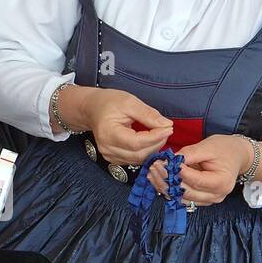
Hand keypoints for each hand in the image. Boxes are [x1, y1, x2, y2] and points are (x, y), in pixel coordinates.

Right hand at [57, 85, 171, 163]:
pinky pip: (134, 160)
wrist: (93, 109)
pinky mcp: (114, 159)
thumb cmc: (109, 102)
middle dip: (157, 143)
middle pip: (139, 154)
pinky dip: (145, 152)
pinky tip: (150, 141)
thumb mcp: (130, 102)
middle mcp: (107, 148)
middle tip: (166, 130)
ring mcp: (109, 156)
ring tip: (159, 134)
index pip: (136, 142)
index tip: (169, 128)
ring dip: (153, 148)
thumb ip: (148, 115)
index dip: (155, 137)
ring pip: (138, 159)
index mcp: (108, 133)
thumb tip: (167, 125)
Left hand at [147, 134, 254, 205]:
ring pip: (181, 198)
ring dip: (165, 187)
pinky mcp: (200, 200)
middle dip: (168, 179)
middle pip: (187, 192)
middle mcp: (216, 195)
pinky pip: (182, 198)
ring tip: (152, 173)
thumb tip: (170, 161)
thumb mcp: (208, 146)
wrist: (236, 156)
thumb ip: (189, 154)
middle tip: (154, 167)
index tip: (163, 162)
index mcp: (222, 182)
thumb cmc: (225, 149)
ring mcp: (208, 200)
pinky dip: (169, 189)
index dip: (178, 172)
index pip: (195, 180)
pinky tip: (158, 179)